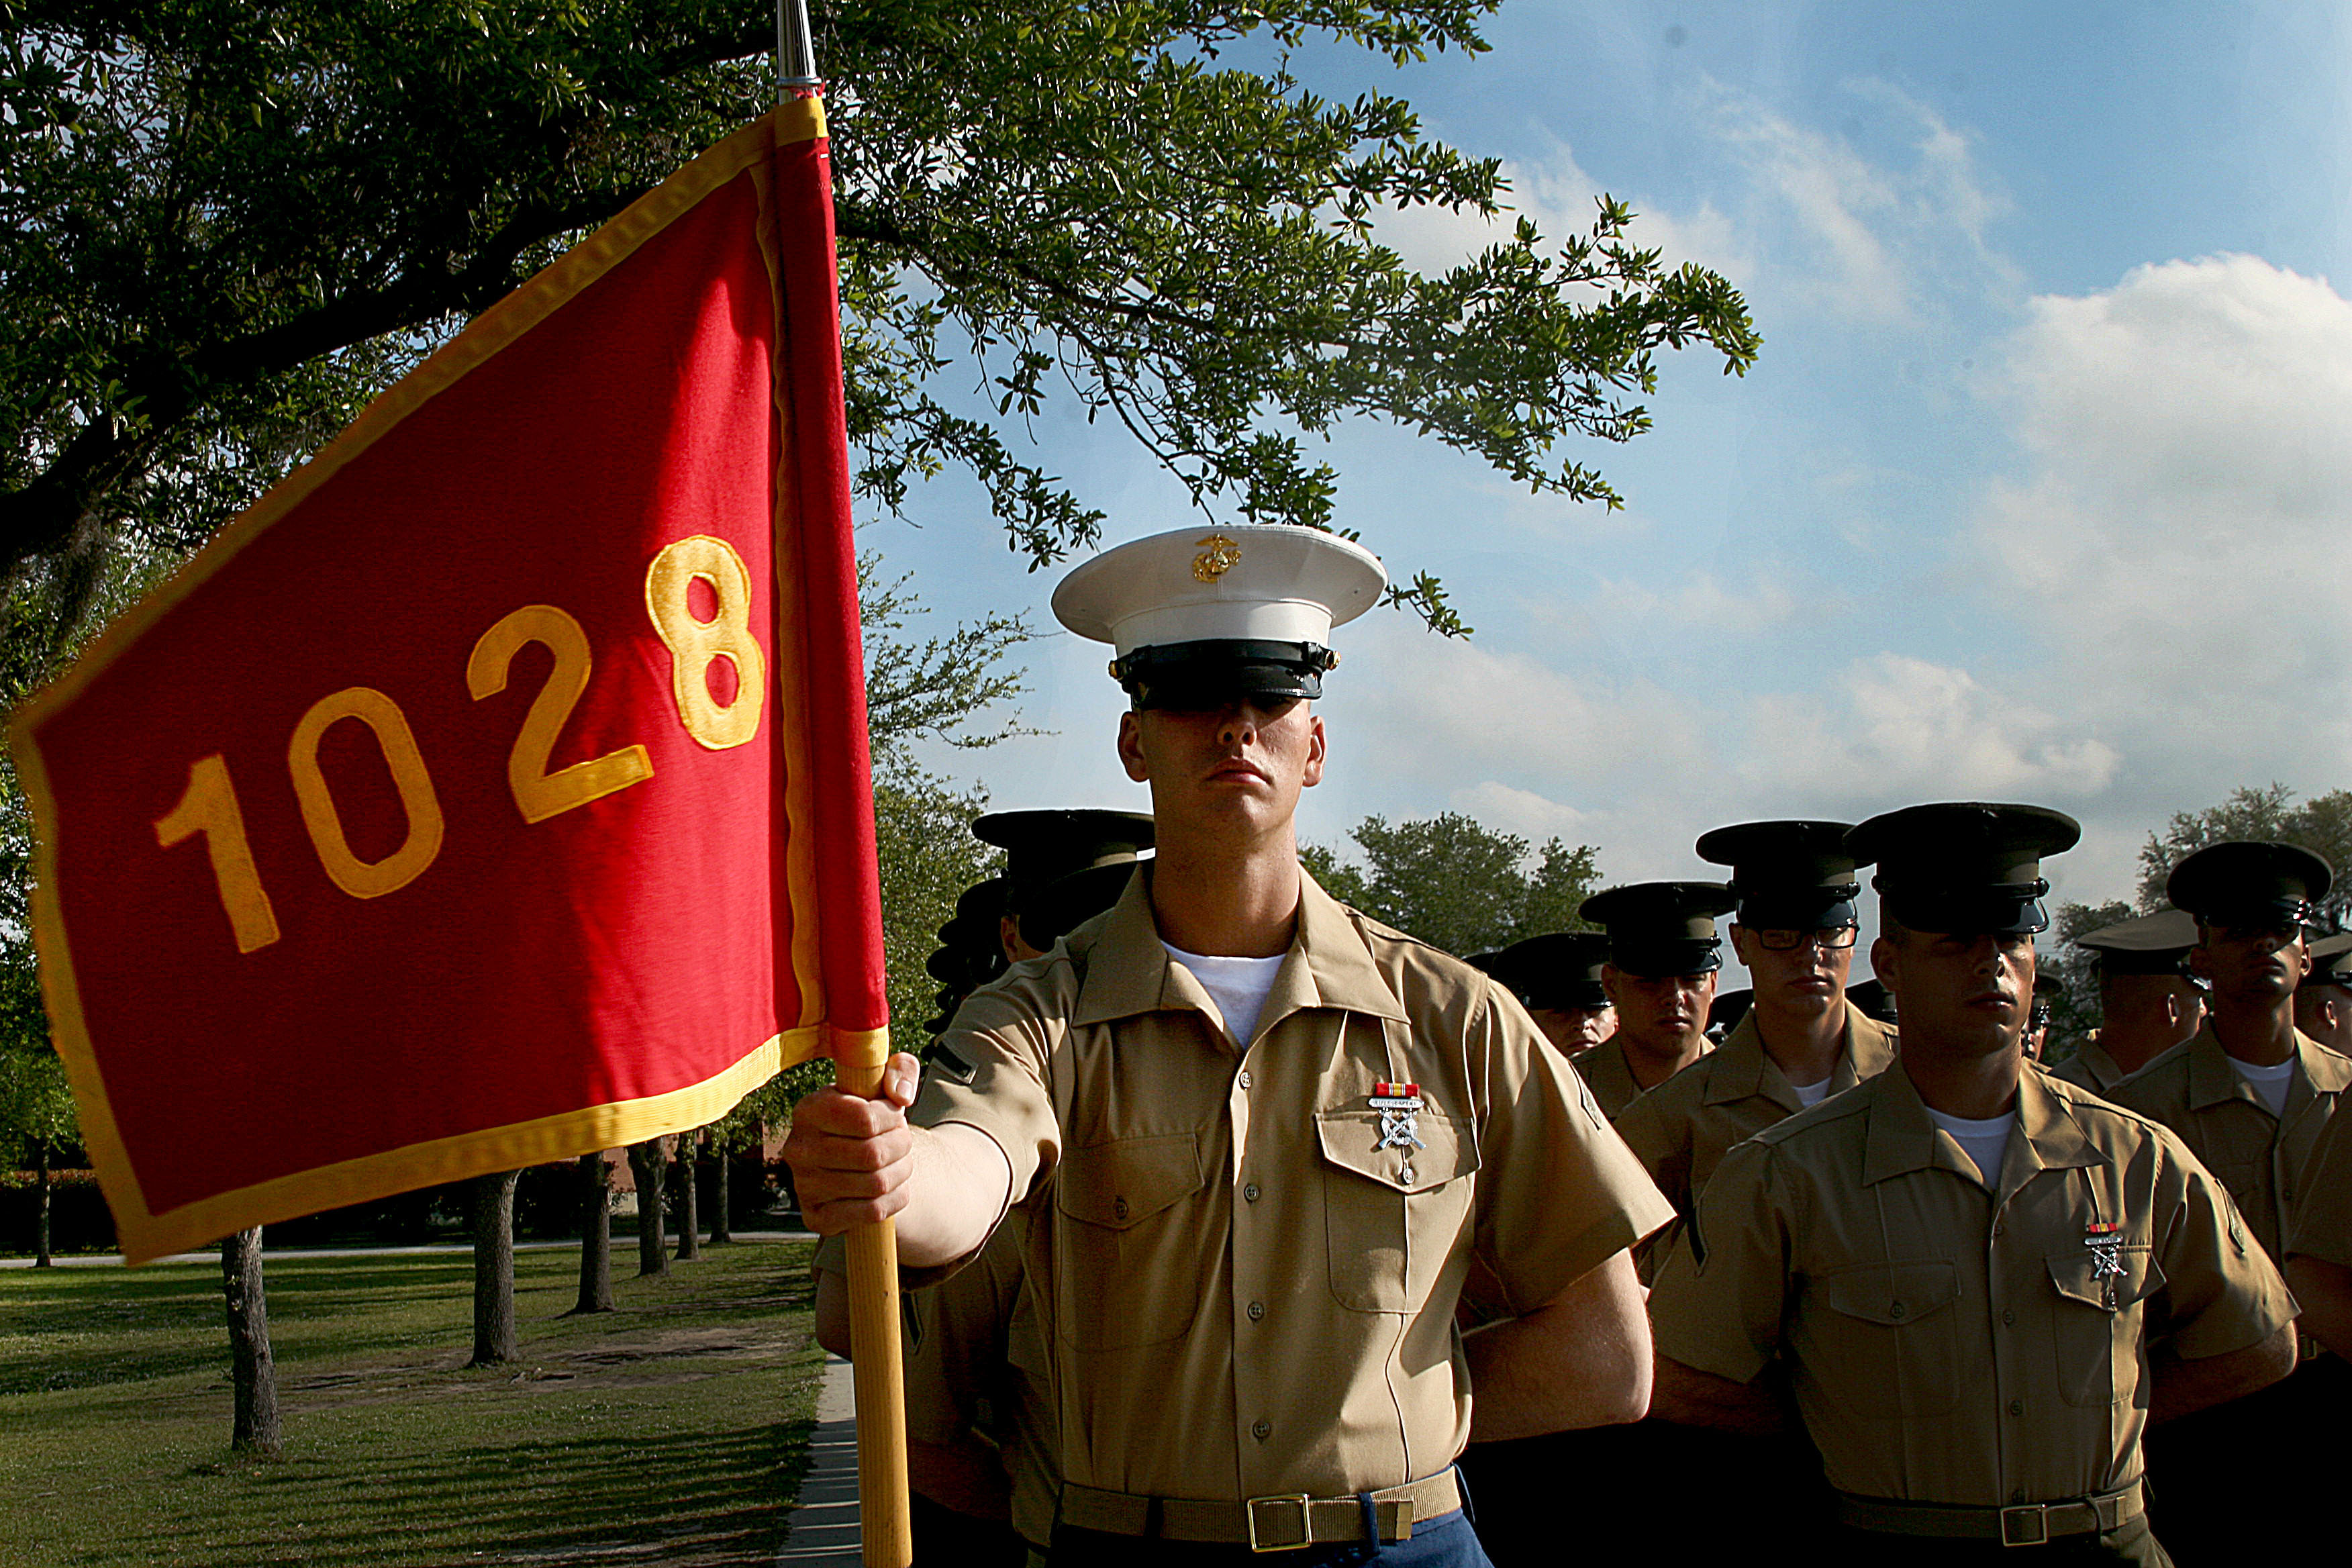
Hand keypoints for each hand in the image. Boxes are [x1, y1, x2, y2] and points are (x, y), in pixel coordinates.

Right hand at [784, 1052, 922, 1234]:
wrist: (855, 1163)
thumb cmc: (870, 1117)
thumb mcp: (884, 1083)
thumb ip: (900, 1070)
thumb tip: (901, 1095)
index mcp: (809, 1109)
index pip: (864, 1118)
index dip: (892, 1118)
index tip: (895, 1116)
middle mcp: (798, 1148)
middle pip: (873, 1154)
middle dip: (902, 1147)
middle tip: (904, 1142)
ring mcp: (803, 1186)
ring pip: (876, 1184)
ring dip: (901, 1173)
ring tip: (899, 1162)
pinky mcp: (816, 1216)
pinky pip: (871, 1212)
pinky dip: (894, 1200)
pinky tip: (891, 1188)